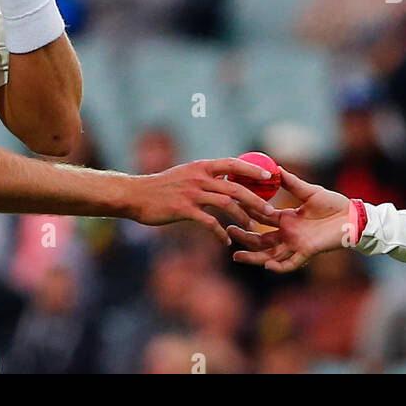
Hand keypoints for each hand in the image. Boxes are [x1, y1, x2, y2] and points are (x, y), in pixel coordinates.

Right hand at [129, 158, 280, 245]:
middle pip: (236, 186)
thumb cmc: (161, 186)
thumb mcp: (185, 173)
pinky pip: (209, 222)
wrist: (136, 195)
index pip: (233, 164)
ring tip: (251, 228)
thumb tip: (225, 178)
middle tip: (269, 211)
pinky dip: (220, 233)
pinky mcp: (184, 210)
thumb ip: (205, 175)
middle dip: (256, 199)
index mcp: (202, 167)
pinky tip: (226, 241)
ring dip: (242, 217)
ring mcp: (192, 193)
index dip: (253, 169)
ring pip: (227, 204)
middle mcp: (199, 177)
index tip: (270, 175)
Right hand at [228, 170, 351, 271]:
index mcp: (287, 218)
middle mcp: (289, 233)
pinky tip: (266, 266)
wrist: (352, 215)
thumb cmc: (333, 203)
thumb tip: (276, 168)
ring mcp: (297, 244)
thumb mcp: (309, 191)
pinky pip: (291, 264)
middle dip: (244, 238)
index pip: (262, 219)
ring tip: (236, 256)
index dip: (248, 215)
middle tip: (228, 233)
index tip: (233, 209)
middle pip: (261, 240)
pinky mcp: (308, 252)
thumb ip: (291, 182)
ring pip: (270, 255)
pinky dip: (279, 267)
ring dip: (254, 257)